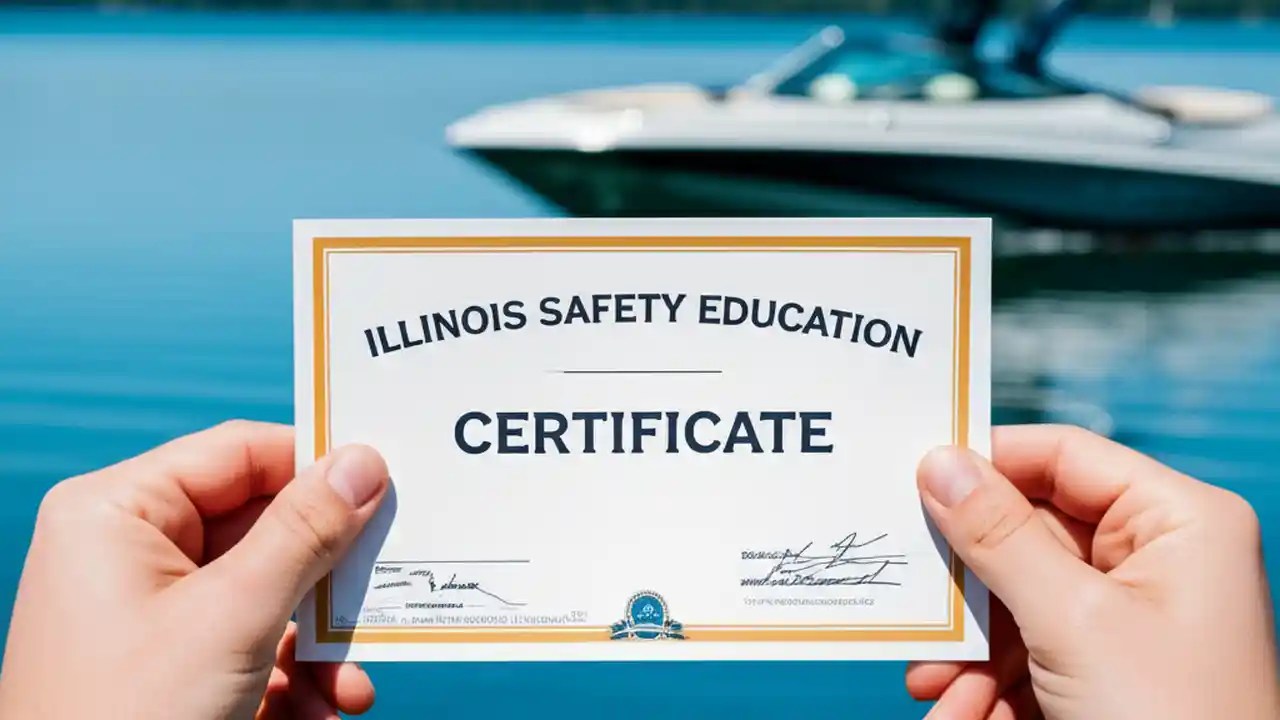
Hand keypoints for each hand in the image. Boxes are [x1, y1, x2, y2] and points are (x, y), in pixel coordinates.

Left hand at [0, 421, 389, 718]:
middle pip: (263, 528)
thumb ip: (305, 533)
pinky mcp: (168, 662)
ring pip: (266, 593)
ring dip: (318, 644)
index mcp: (116, 512)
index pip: (240, 453)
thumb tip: (364, 463)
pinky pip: (249, 642)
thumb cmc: (129, 716)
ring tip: (349, 686)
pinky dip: (291, 677)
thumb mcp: (232, 617)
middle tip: (382, 593)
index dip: (316, 465)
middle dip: (326, 580)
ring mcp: (147, 610)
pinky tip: (318, 712)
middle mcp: (129, 550)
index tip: (388, 485)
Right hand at [907, 425, 1279, 719]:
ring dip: (970, 649)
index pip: (1063, 455)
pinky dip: (991, 680)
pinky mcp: (1107, 664)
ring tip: (938, 690)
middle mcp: (1158, 557)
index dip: (988, 462)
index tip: (914, 478)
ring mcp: (1132, 615)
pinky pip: (1030, 647)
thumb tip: (938, 462)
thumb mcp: (1072, 622)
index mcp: (1178, 521)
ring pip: (1019, 597)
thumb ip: (999, 536)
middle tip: (913, 601)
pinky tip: (965, 714)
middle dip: (969, 587)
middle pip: (1030, 532)